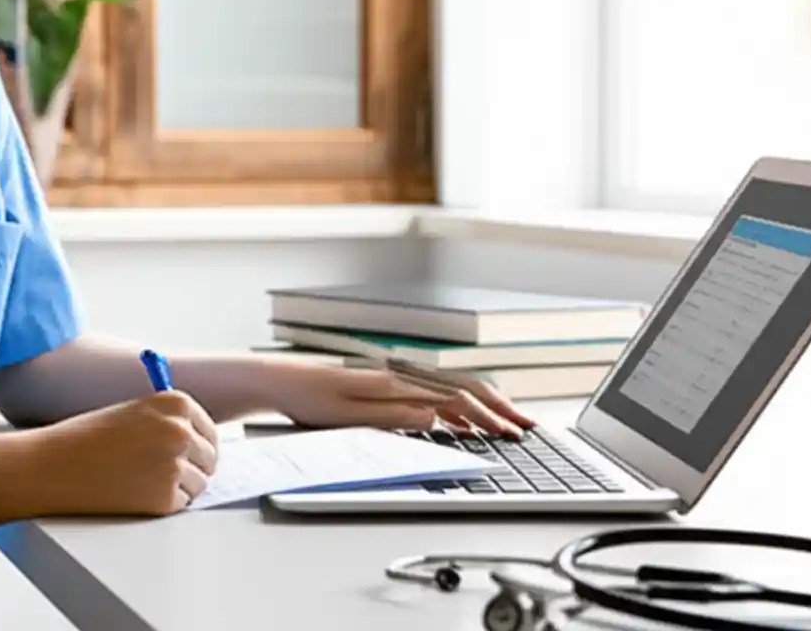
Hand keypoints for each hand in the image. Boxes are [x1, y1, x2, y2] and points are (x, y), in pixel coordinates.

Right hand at [27, 391, 218, 515]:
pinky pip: (180, 504)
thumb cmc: (86, 437)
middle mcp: (181, 431)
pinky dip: (162, 503)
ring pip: (199, 483)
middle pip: (209, 458)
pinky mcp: (164, 498)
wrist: (54, 465)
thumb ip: (168, 421)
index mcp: (176, 403)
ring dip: (178, 486)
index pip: (208, 430)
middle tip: (162, 472)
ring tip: (140, 480)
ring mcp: (175, 465)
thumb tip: (199, 441)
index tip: (187, 451)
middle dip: (192, 467)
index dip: (197, 444)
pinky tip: (133, 492)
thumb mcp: (135, 413)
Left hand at [270, 365, 533, 437]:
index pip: (458, 399)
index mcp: (398, 384)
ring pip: (454, 390)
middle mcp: (403, 378)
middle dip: (499, 408)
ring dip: (485, 406)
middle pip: (464, 389)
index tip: (513, 434)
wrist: (282, 382)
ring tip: (508, 422)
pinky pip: (436, 394)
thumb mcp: (350, 414)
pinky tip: (466, 421)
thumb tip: (437, 416)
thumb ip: (395, 415)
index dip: (489, 418)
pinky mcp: (389, 387)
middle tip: (528, 426)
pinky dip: (460, 407)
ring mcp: (398, 381)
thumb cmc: (310, 399)